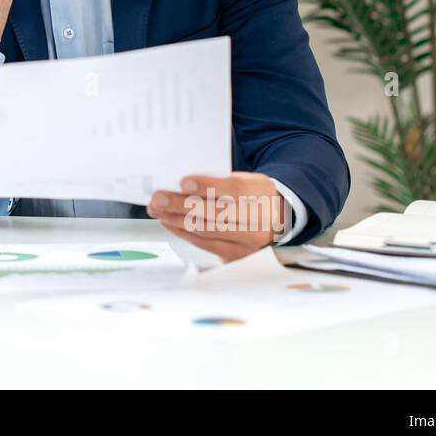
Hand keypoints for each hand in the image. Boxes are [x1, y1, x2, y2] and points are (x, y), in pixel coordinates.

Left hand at [146, 173, 286, 261]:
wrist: (278, 219)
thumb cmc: (254, 195)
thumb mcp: (246, 179)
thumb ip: (220, 180)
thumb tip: (182, 183)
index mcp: (261, 194)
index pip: (234, 190)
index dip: (207, 186)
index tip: (183, 182)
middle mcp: (258, 221)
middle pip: (215, 214)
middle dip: (180, 206)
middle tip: (158, 199)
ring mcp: (247, 242)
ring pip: (205, 231)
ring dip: (175, 220)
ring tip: (157, 209)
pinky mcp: (236, 256)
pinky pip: (203, 244)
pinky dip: (182, 232)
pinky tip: (168, 222)